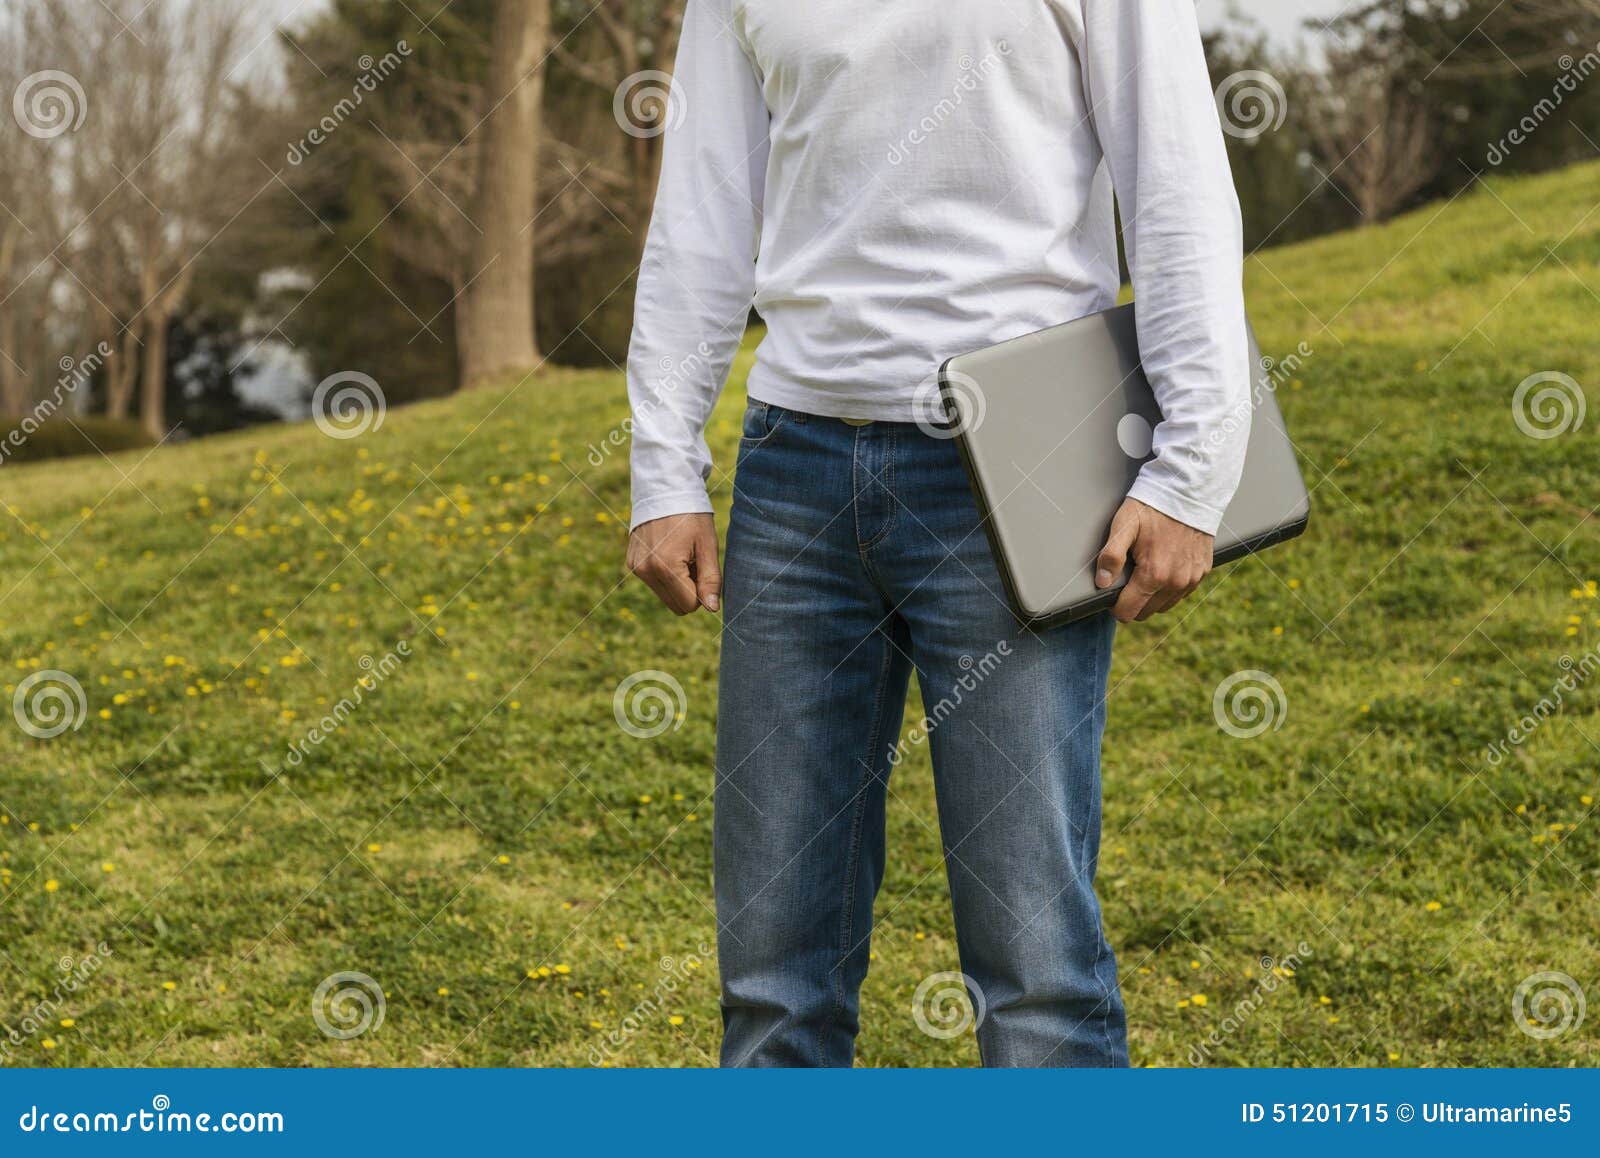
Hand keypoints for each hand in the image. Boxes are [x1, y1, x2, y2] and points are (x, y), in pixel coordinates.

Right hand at [627, 513, 721, 614]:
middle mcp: (646, 571)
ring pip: (665, 596)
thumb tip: (713, 609)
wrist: (665, 490)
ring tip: (680, 554)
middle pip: (676, 605)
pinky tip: (668, 550)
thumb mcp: (708, 545)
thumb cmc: (692, 516)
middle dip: (689, 590)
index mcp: (666, 567)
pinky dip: (664, 574)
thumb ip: (711, 579)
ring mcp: (636, 568)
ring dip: (677, 583)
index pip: (690, 605)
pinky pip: (654, 583)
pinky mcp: (632, 563)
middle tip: (693, 562)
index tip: (702, 567)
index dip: (702, 592)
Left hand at [1094, 498, 1213, 622]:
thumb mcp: (1124, 525)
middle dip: (1132, 601)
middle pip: (1145, 612)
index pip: (1128, 612)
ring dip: (1152, 596)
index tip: (1112, 592)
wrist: (1189, 491)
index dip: (1115, 605)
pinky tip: (1163, 568)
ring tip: (1145, 571)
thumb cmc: (1153, 507)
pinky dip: (1170, 588)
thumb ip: (1111, 556)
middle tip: (1127, 578)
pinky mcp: (1202, 572)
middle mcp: (1175, 582)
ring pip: (1164, 605)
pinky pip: (1181, 593)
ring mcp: (1191, 579)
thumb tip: (1102, 582)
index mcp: (1154, 574)